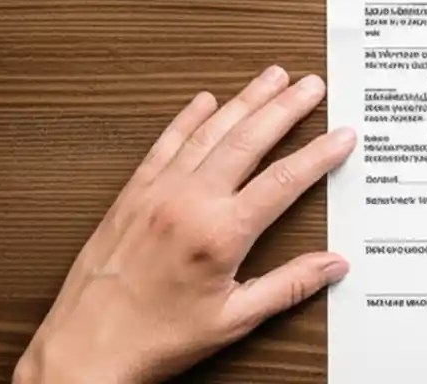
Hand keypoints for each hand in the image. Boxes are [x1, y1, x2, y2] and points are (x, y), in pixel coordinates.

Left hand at [14, 67, 354, 383]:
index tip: (342, 136)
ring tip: (271, 77)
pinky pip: (166, 143)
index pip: (283, 180)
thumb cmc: (154, 339)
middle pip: (249, 140)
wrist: (85, 349)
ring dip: (245, 100)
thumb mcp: (233, 319)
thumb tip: (331, 266)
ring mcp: (157, 192)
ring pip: (210, 132)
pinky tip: (205, 101)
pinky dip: (188, 118)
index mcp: (219, 234)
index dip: (319, 154)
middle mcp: (188, 203)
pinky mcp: (132, 194)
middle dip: (286, 108)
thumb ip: (288, 285)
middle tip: (311, 85)